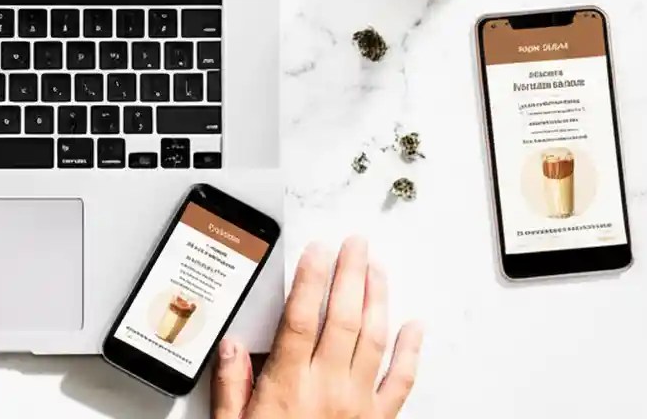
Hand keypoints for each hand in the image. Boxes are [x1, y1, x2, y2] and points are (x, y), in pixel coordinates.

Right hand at [212, 237, 422, 418]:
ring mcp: (359, 405)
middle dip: (350, 274)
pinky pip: (402, 380)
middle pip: (344, 318)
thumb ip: (232, 387)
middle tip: (355, 244)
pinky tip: (415, 325)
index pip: (302, 318)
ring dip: (378, 298)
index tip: (318, 250)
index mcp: (289, 387)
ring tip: (377, 268)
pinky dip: (412, 349)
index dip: (312, 278)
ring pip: (374, 338)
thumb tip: (232, 347)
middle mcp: (329, 390)